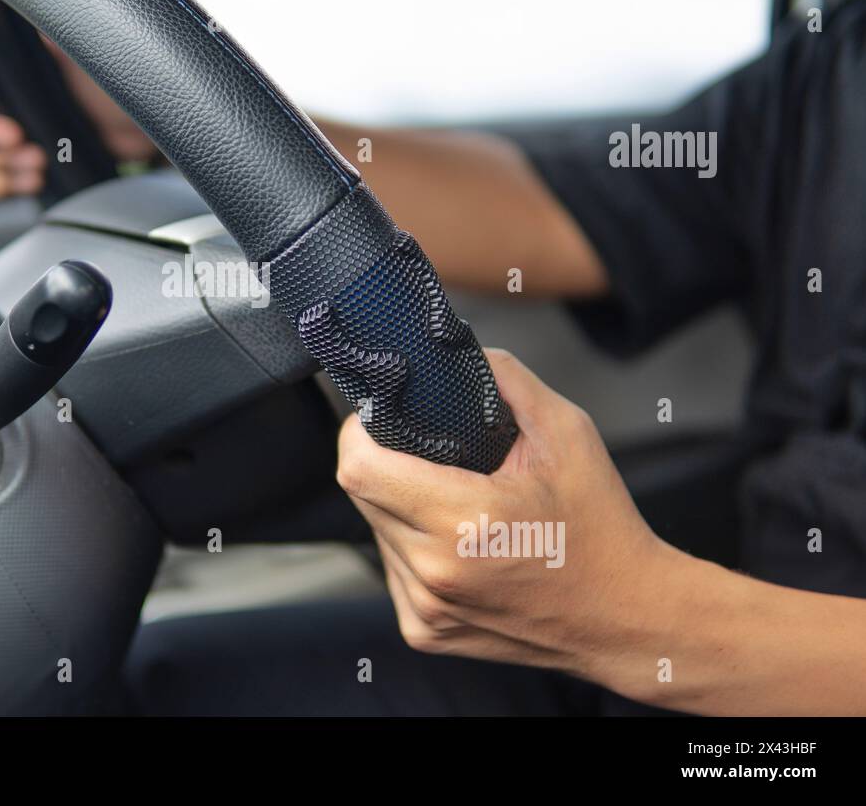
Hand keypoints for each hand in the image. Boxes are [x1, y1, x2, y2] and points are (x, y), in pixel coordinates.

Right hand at [0, 36, 156, 198]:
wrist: (164, 115)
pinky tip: (30, 180)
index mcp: (2, 38)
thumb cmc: (136, 65)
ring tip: (36, 164)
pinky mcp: (25, 148)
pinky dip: (4, 181)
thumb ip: (51, 18)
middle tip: (16, 138)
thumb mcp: (91, 35)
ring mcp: (9, 114)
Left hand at [336, 348, 686, 691]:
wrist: (626, 619)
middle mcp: (436, 572)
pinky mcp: (423, 632)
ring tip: (455, 503)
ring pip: (376, 532)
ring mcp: (426, 609)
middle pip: (362, 494)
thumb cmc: (602, 527)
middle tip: (431, 455)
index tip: (383, 417)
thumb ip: (505, 380)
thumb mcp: (567, 434)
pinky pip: (393, 570)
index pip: (358, 467)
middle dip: (384, 463)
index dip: (360, 432)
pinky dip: (412, 548)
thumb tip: (450, 353)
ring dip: (398, 507)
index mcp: (466, 522)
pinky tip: (458, 545)